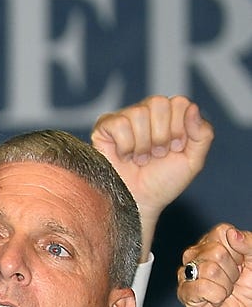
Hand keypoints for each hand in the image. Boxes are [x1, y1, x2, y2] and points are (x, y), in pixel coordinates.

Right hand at [91, 95, 212, 250]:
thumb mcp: (193, 161)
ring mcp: (123, 120)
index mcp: (168, 117)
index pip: (178, 102)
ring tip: (140, 159)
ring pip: (138, 113)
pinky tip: (124, 157)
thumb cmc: (162, 183)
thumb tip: (193, 108)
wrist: (137, 203)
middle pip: (158, 102)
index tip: (175, 149)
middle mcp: (145, 113)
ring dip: (143, 144)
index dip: (179, 127)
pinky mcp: (103, 129)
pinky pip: (118, 124)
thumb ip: (203, 134)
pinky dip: (125, 145)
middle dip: (161, 134)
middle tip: (157, 154)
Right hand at [183, 224, 251, 306]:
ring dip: (225, 285)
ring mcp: (187, 275)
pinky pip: (201, 288)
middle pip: (215, 251)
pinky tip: (217, 300)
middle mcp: (196, 257)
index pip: (221, 232)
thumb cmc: (250, 288)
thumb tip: (233, 234)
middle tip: (233, 280)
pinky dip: (217, 296)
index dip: (236, 249)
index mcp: (212, 243)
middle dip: (232, 270)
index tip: (241, 262)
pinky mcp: (184, 294)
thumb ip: (248, 242)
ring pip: (208, 270)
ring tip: (225, 291)